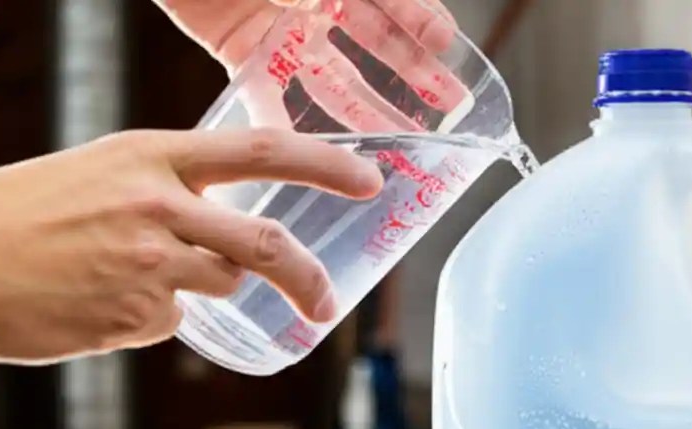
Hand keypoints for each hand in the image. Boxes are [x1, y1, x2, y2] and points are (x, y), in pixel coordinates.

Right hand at [0, 129, 382, 362]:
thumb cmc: (17, 215)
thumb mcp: (100, 172)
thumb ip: (167, 188)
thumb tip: (222, 220)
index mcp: (151, 155)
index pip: (263, 151)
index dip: (327, 166)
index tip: (370, 183)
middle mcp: (158, 206)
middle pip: (266, 244)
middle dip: (309, 279)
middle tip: (327, 303)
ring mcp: (148, 265)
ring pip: (221, 286)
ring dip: (201, 290)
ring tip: (131, 277)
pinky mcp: (134, 316)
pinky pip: (173, 321)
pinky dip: (152, 316)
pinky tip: (99, 303)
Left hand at [155, 0, 465, 130]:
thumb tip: (403, 23)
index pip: (397, 3)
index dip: (423, 24)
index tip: (449, 55)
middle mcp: (319, 1)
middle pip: (376, 45)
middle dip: (412, 79)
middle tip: (447, 112)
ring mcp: (283, 25)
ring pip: (333, 77)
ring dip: (362, 112)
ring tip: (392, 146)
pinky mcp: (242, 46)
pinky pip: (269, 91)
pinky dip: (283, 120)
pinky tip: (306, 150)